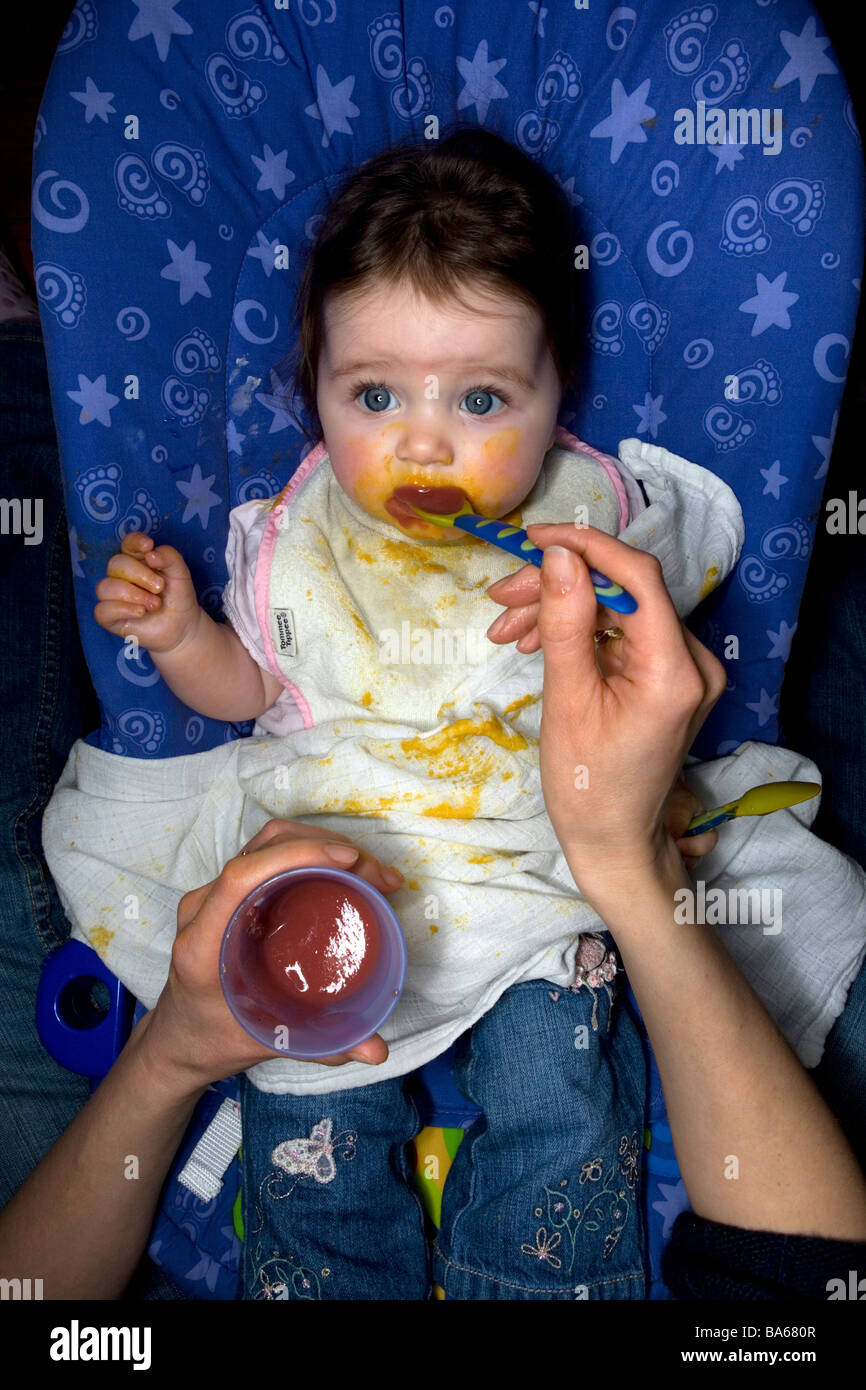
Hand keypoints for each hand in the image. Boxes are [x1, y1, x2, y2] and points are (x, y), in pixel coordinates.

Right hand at [94, 531, 201, 653]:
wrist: (183, 625)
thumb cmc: (178, 596)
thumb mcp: (180, 573)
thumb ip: (169, 557)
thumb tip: (150, 553)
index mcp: (137, 559)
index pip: (127, 543)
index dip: (134, 542)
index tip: (148, 547)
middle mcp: (121, 575)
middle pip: (116, 564)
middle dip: (140, 575)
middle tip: (159, 588)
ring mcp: (113, 596)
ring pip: (105, 587)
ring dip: (133, 594)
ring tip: (154, 604)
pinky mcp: (110, 617)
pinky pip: (102, 610)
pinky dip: (122, 610)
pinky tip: (140, 612)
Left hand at [137, 820, 402, 1092]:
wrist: (177, 1038)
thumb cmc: (211, 1040)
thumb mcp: (267, 1044)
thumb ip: (323, 1050)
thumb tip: (378, 1051)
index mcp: (203, 940)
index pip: (241, 876)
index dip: (295, 856)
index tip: (348, 860)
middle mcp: (204, 907)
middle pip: (264, 848)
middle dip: (328, 847)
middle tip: (378, 876)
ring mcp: (214, 895)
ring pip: (269, 844)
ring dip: (324, 844)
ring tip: (370, 872)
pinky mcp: (229, 892)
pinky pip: (269, 856)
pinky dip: (311, 854)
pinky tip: (345, 874)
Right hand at [485, 524, 726, 884]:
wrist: (613, 841)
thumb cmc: (587, 785)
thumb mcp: (567, 700)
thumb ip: (565, 623)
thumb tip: (558, 556)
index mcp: (675, 670)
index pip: (637, 578)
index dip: (585, 548)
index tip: (532, 540)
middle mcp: (694, 662)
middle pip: (624, 592)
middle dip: (560, 587)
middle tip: (502, 597)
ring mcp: (685, 670)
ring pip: (618, 610)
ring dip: (562, 610)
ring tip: (508, 630)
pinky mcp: (668, 678)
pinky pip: (622, 635)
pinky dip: (580, 633)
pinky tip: (537, 642)